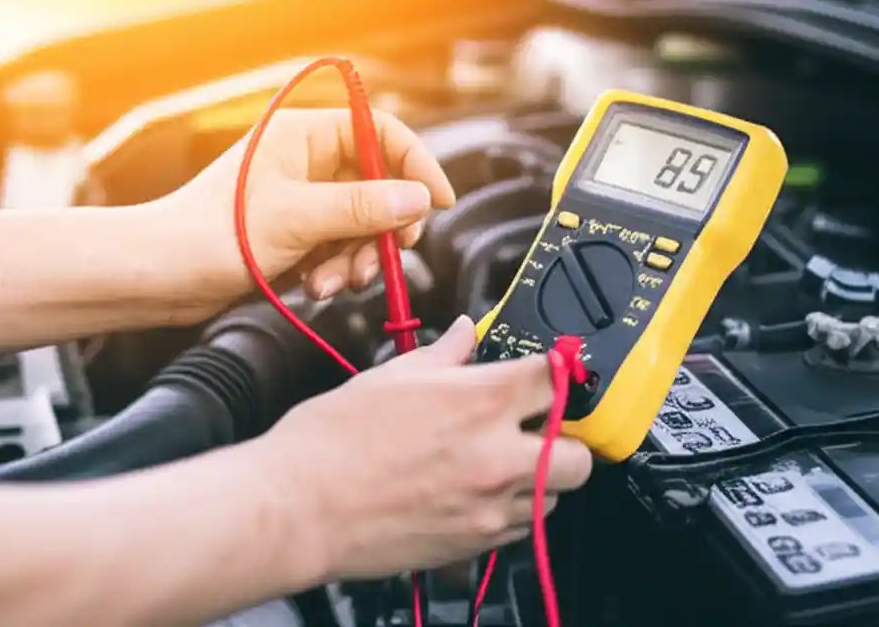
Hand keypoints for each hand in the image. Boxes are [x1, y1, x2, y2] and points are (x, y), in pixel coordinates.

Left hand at [159, 108, 455, 308]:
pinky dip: (337, 269)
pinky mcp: (295, 233)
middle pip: (380, 184)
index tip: (439, 202)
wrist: (159, 275)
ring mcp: (302, 199)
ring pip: (363, 223)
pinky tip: (316, 286)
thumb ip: (363, 207)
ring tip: (334, 282)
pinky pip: (340, 246)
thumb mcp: (298, 219)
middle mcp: (306, 161)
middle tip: (386, 257)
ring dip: (359, 257)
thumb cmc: (209, 234)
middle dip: (385, 227)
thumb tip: (418, 199)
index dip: (416, 164)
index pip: (381, 133)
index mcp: (304, 135)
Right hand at [261, 315, 593, 578]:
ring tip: (499, 463)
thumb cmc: (332, 440)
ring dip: (538, 478)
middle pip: (581, 455)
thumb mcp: (390, 376)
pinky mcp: (474, 544)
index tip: (547, 375)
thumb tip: (465, 333)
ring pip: (554, 495)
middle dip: (564, 440)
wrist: (298, 508)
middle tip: (536, 429)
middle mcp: (499, 456)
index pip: (558, 380)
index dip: (556, 374)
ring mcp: (490, 507)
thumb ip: (444, 354)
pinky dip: (510, 510)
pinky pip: (520, 528)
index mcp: (482, 401)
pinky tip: (475, 493)